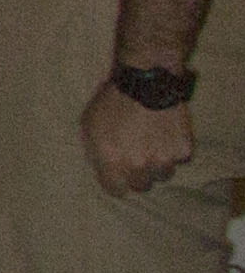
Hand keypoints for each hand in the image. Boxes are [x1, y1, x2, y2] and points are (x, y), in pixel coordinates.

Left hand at [85, 80, 196, 196]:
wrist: (146, 81)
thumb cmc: (112, 102)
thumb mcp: (89, 126)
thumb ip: (97, 153)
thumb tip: (104, 170)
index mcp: (111, 162)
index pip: (116, 190)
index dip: (117, 183)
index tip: (119, 177)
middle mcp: (138, 166)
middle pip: (141, 185)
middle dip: (138, 175)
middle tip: (138, 158)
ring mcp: (163, 160)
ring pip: (163, 175)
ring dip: (159, 164)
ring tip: (154, 145)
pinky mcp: (183, 150)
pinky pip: (179, 159)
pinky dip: (175, 150)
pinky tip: (168, 134)